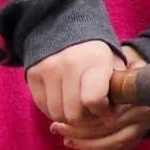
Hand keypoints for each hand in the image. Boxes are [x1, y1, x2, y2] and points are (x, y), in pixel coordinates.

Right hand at [27, 41, 149, 149]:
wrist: (66, 27)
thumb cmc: (96, 54)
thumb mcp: (114, 65)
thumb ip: (117, 92)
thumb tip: (110, 122)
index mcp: (94, 60)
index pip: (93, 100)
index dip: (101, 111)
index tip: (106, 108)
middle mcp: (68, 64)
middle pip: (74, 114)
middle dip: (87, 119)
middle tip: (92, 111)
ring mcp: (47, 69)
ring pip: (57, 114)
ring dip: (69, 117)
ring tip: (78, 107)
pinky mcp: (32, 74)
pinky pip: (43, 107)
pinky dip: (55, 110)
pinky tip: (64, 101)